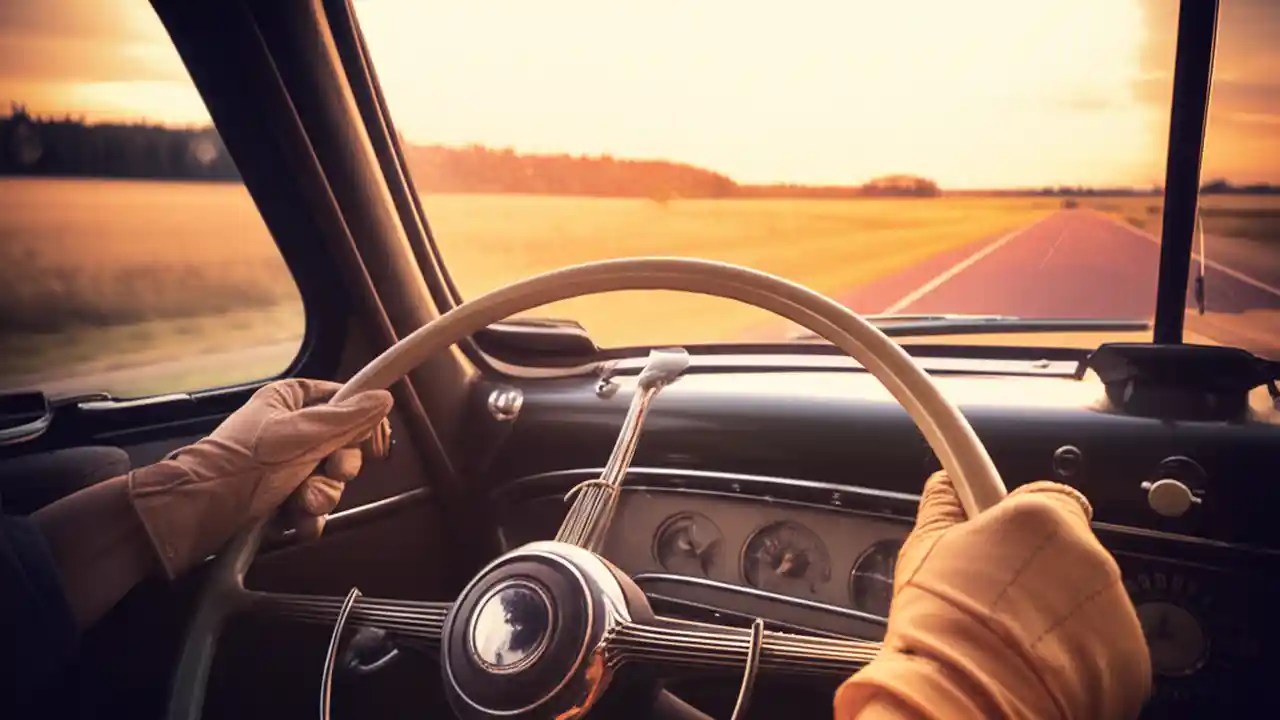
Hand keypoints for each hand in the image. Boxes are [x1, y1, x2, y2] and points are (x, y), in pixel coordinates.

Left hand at [128, 379, 392, 577]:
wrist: (197, 514)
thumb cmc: (243, 465)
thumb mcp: (302, 435)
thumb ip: (347, 418)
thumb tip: (383, 398)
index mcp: (290, 401)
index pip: (342, 400)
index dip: (360, 421)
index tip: (372, 441)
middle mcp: (290, 430)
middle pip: (343, 445)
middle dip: (339, 468)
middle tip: (329, 472)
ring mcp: (285, 467)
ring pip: (330, 480)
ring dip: (322, 496)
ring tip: (301, 503)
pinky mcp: (279, 499)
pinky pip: (313, 507)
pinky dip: (309, 518)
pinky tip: (298, 522)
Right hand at [835, 472, 1150, 719]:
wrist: (966, 704)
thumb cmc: (942, 630)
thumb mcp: (924, 552)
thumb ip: (943, 506)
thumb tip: (946, 486)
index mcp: (1042, 518)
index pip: (1047, 498)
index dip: (1021, 523)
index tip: (1001, 538)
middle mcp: (1091, 558)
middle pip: (1069, 555)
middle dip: (1037, 575)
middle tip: (994, 603)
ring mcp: (1116, 613)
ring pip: (1087, 604)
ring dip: (1057, 617)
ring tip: (1009, 643)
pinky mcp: (1130, 664)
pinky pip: (1104, 651)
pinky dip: (1078, 661)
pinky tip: (1035, 671)